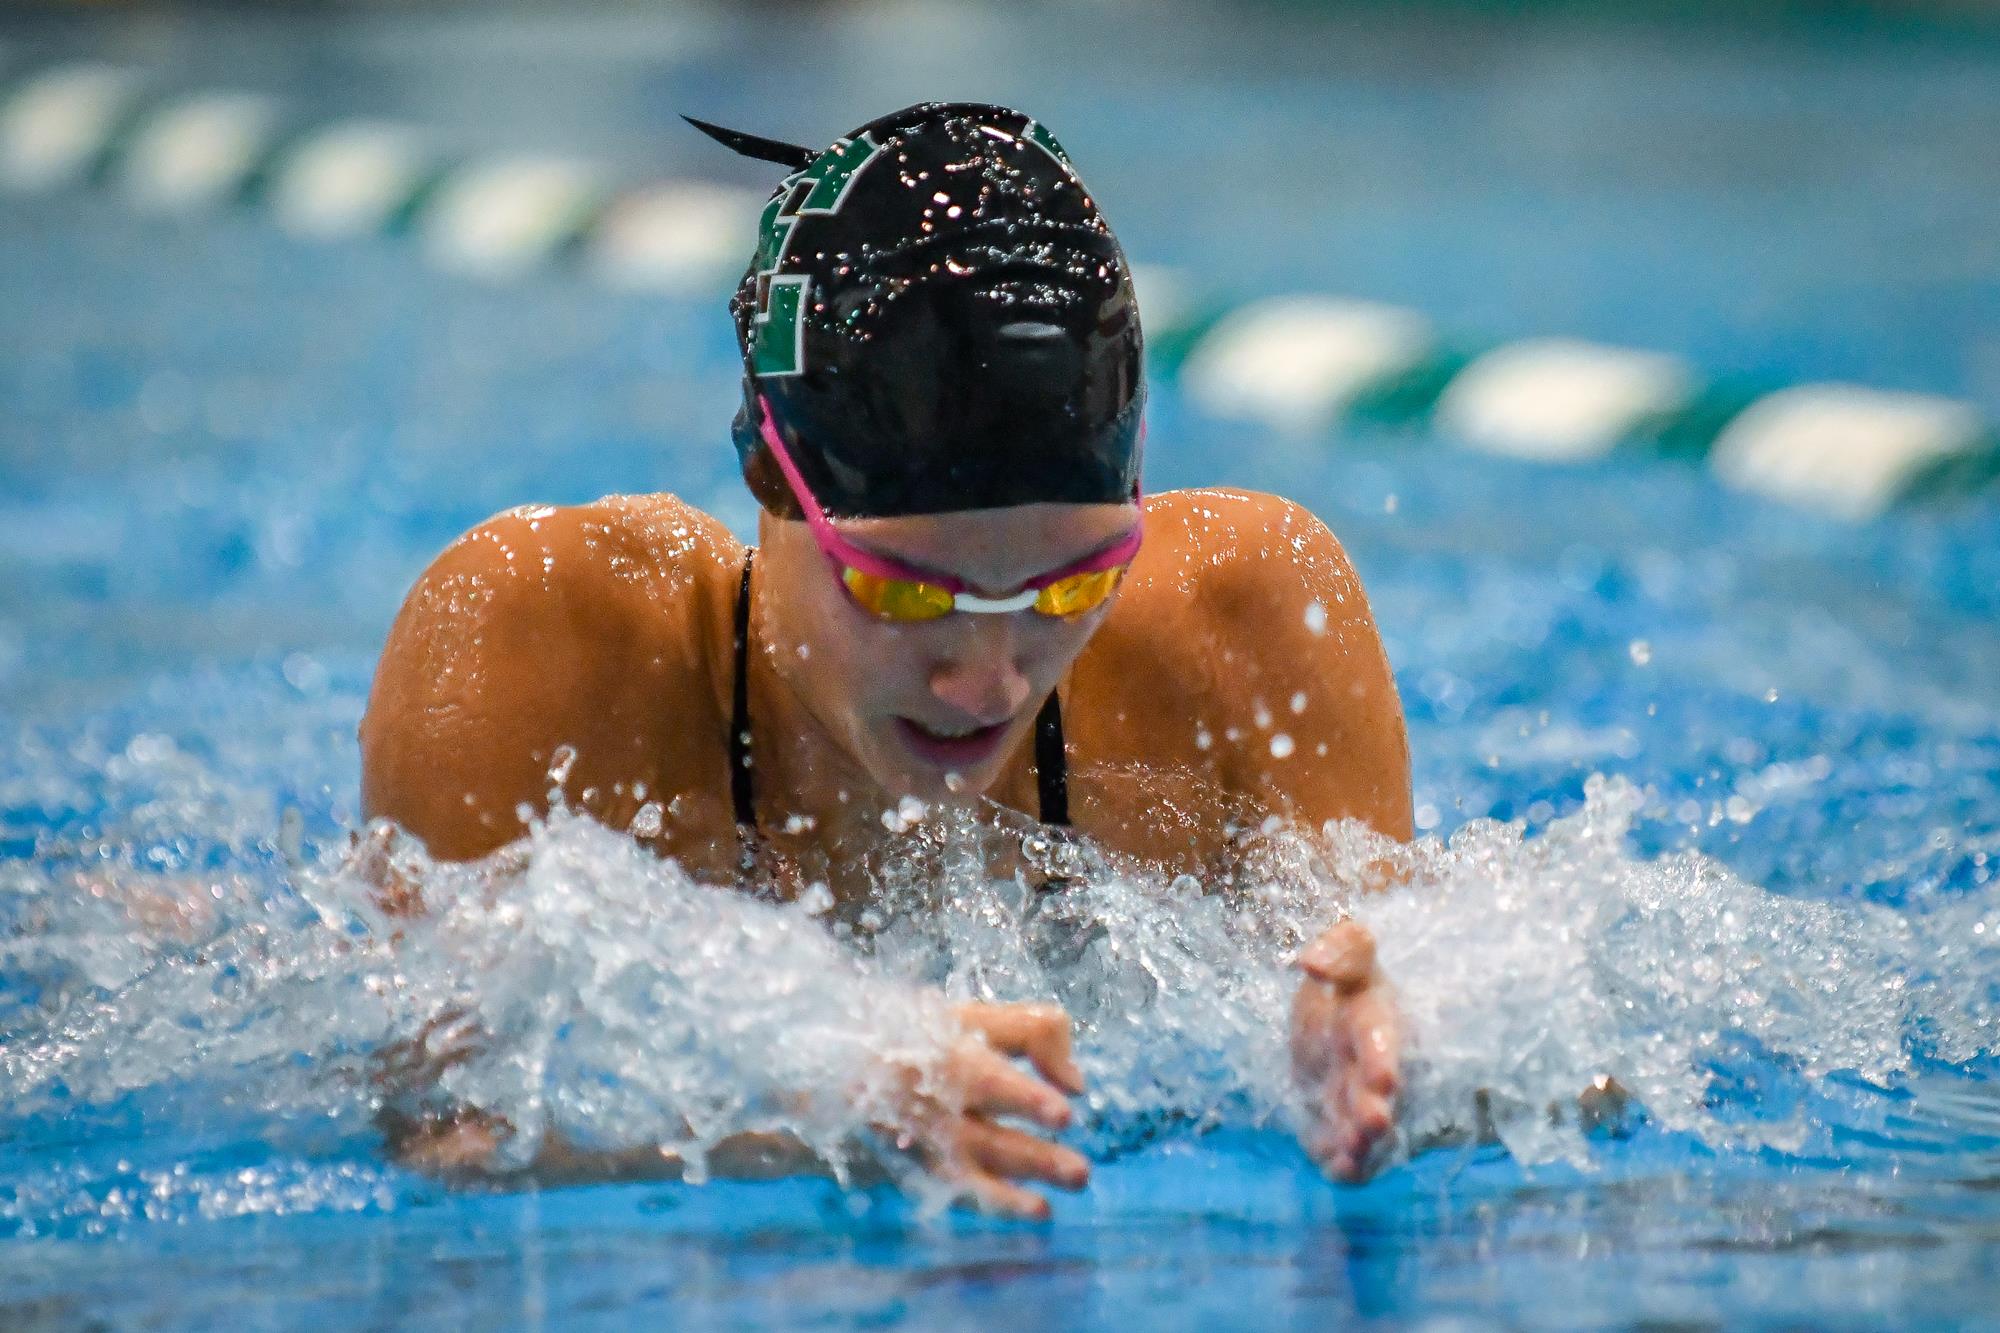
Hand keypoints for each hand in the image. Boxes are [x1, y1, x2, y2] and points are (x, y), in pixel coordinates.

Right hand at [888, 1001, 1090, 1219]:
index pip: (985, 1079)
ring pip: (976, 1168)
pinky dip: (999, 1201)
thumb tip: (1075, 1083)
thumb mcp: (975, 1016)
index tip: (1064, 1112)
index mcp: (945, 1056)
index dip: (1024, 1097)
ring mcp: (924, 1141)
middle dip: (1034, 1156)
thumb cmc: (925, 1037)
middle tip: (1080, 1172)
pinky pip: (960, 1189)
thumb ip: (1033, 1033)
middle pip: (985, 1136)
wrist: (848, 1069)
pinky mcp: (919, 1166)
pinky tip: (1039, 1208)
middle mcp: (932, 1105)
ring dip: (1024, 1184)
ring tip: (1074, 1185)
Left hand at [1290, 920, 1400, 1180]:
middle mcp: (1369, 1067)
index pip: (1379, 1040)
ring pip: (1360, 1127)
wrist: (1334, 1011)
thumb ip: (1341, 949)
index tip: (1385, 1078)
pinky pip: (1341, 1149)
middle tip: (1373, 1124)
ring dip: (1358, 1143)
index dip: (1382, 1058)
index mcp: (1374, 1022)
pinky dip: (1342, 1164)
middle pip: (1373, 1092)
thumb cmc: (1345, 980)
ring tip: (1351, 1155)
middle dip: (1373, 1109)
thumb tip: (1311, 961)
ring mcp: (1354, 1099)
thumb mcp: (1348, 949)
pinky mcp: (1334, 1122)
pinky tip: (1336, 1171)